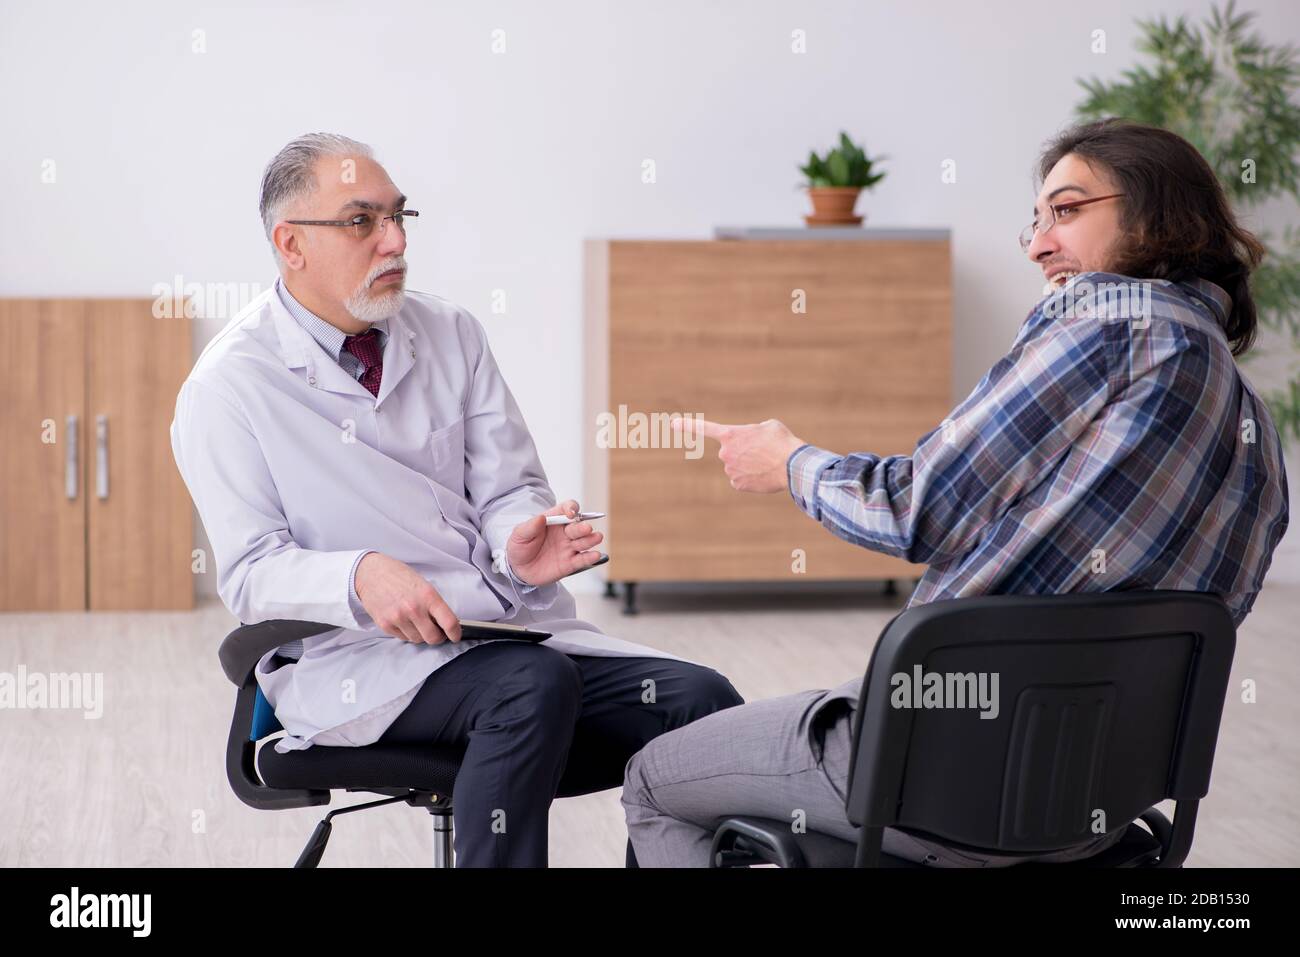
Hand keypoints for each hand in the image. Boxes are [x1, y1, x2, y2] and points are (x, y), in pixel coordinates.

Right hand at [354, 552, 461, 644]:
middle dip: (438, 637)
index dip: (455, 633)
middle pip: (433, 638)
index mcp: (428, 596)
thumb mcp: (423, 585)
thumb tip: (445, 623)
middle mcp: (414, 609)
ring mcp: (398, 618)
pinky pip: (403, 638)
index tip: (455, 636)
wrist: (370, 573)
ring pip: (418, 640)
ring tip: (416, 621)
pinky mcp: (385, 625)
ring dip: (421, 635)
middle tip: (437, 631)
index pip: (448, 622)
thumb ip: (434, 604)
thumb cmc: (398, 576)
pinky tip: (404, 621)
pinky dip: (407, 633)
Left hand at [506, 498, 605, 586]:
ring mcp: (569, 548)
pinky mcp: (570, 563)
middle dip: (583, 526)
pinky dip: (591, 557)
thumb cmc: (519, 547)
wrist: (518, 569)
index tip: (570, 514)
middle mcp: (565, 533)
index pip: (567, 509)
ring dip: (591, 539)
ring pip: (584, 541)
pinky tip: (595, 555)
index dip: (571, 509)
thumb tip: (541, 517)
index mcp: (554, 520)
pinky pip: (582, 560)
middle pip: (579, 526)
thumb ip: (529, 526)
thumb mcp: (519, 535)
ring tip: (596, 537)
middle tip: (586, 528)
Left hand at [672, 417, 804, 492]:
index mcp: (730, 435)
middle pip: (731, 451)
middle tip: (762, 451)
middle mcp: (725, 453)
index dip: (688, 426)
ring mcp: (730, 471)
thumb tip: (753, 443)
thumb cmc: (782, 442)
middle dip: (743, 452)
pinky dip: (751, 478)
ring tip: (766, 463)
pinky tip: (763, 475)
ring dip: (749, 465)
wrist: (792, 465)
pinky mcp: (737, 485)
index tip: (673, 424)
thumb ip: (753, 432)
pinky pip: (741, 479)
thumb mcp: (768, 426)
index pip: (704, 429)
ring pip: (736, 466)